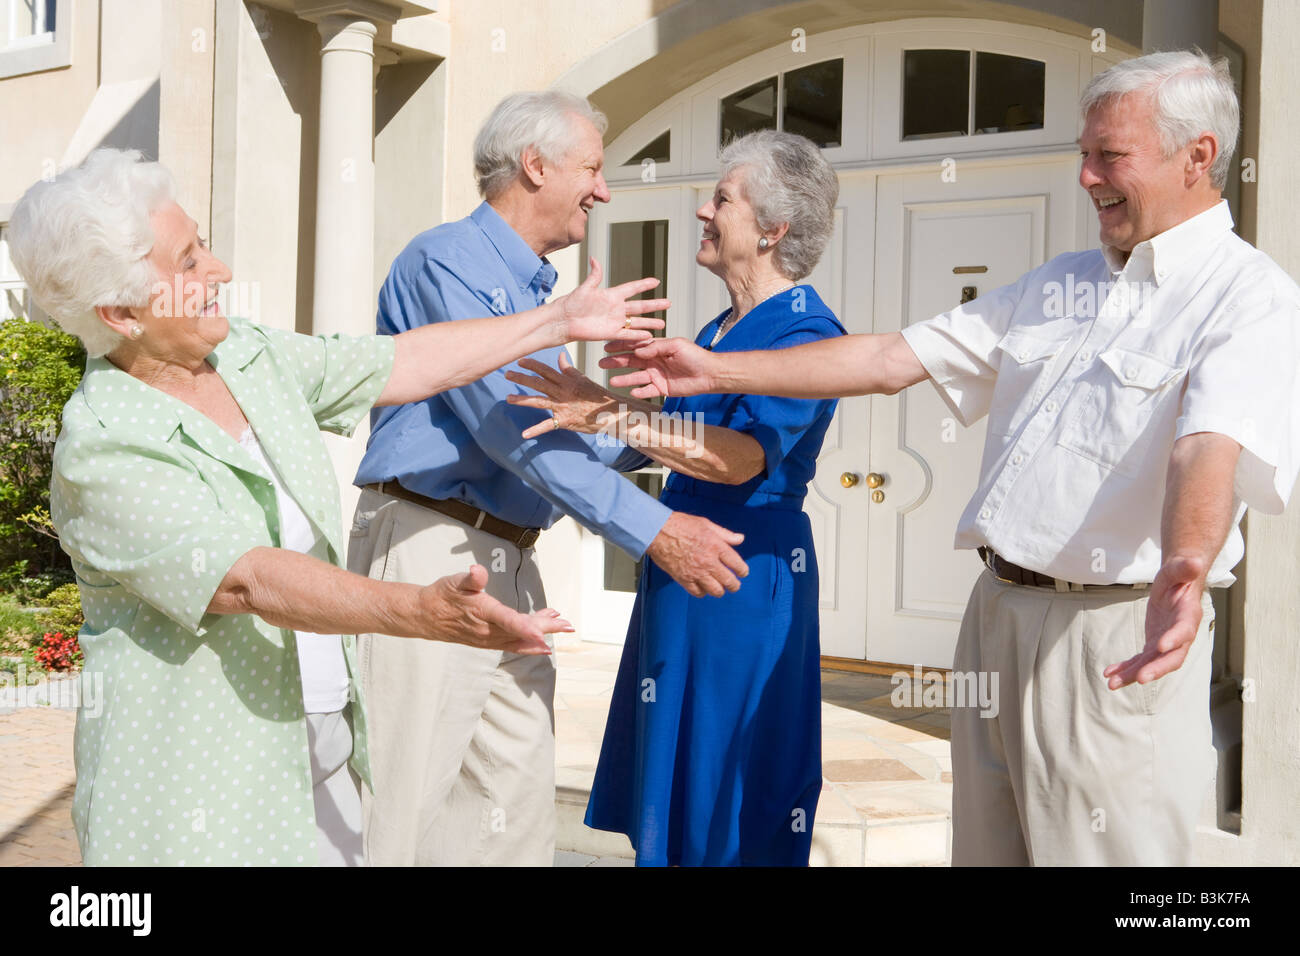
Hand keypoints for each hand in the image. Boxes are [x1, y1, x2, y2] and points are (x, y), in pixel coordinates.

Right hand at [418, 564, 567, 654]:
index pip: (508, 620)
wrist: (426, 616)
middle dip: (546, 628)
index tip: (543, 634)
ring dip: (542, 633)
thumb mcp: (455, 581)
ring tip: (562, 625)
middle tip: (568, 625)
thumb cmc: (443, 595)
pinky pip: (512, 645)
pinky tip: (543, 644)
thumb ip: (470, 578)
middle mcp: (487, 630)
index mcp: (482, 612)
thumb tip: (477, 571)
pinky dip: (529, 644)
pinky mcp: (488, 642)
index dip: (526, 628)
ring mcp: (488, 639)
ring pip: (520, 638)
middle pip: (521, 630)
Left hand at [506, 353, 620, 438]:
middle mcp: (563, 392)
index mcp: (567, 381)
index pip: (546, 370)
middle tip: (506, 374)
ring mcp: (563, 407)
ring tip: (508, 399)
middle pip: (538, 383)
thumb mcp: (583, 379)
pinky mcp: (564, 421)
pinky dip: (535, 431)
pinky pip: (548, 426)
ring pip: (539, 401)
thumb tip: (560, 355)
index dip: (532, 365)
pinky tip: (524, 434)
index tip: (519, 360)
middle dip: (521, 379)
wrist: (611, 412)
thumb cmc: (597, 395)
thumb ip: (569, 369)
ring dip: (522, 400)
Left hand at [555, 257, 668, 345]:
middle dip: (654, 304)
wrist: (563, 320)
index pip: (632, 288)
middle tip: (668, 303)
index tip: (656, 281)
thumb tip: (594, 259)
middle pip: (640, 306)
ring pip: (637, 322)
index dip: (644, 285)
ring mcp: (614, 321)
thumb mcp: (585, 288)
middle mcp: (616, 308)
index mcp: (611, 295)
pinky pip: (627, 335)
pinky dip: (638, 336)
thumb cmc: (571, 303)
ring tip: (663, 323)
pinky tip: (649, 336)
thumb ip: (594, 275)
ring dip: (650, 322)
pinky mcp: (610, 333)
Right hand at [599, 336, 718, 398]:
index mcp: (656, 349)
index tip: (607, 347)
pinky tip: (632, 392)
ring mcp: (656, 376)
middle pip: (630, 362)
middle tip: (601, 363)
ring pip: (636, 377)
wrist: (709, 373)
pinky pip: (647, 391)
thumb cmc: (695, 356)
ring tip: (612, 381)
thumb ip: (655, 347)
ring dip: (624, 379)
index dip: (621, 346)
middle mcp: (653, 362)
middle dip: (616, 362)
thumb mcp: (675, 345)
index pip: (634, 346)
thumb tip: (637, 351)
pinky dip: (640, 392)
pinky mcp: (662, 389)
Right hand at [646, 512, 748, 597]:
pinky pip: (698, 593)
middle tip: (734, 585)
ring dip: (720, 590)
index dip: (743, 570)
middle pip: (729, 581)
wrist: (657, 531)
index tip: (743, 572)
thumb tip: (740, 539)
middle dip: (734, 585)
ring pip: (715, 590)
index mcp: (716, 546)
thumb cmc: (680, 525)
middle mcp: (708, 561)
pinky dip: (703, 592)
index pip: (737, 564)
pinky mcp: (683, 579)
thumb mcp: (706, 524)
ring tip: (720, 589)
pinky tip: (703, 588)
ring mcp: (696, 572)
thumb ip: (725, 534)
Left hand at [1104, 555, 1205, 688]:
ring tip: (1112, 683)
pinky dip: (1126, 668)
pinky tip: (1109, 674)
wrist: (1177, 585)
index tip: (1160, 646)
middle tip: (1140, 678)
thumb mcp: (1178, 569)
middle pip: (1171, 657)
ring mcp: (1165, 643)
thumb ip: (1184, 568)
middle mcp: (1179, 635)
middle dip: (1156, 669)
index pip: (1183, 631)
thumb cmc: (1179, 576)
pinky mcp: (1153, 645)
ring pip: (1151, 664)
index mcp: (1188, 617)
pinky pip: (1139, 661)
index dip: (1174, 639)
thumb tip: (1195, 562)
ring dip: (1133, 674)